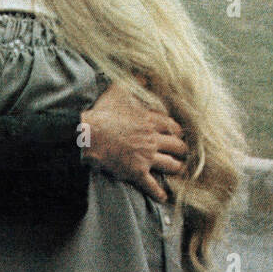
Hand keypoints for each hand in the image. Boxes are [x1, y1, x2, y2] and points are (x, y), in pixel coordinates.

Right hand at [80, 82, 188, 202]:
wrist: (88, 134)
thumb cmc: (103, 112)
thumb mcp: (120, 89)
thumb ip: (136, 80)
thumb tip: (146, 73)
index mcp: (151, 121)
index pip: (174, 127)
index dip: (178, 132)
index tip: (180, 135)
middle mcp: (153, 140)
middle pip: (178, 146)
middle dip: (183, 150)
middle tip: (184, 153)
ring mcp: (146, 157)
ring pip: (171, 165)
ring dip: (177, 168)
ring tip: (180, 170)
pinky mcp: (136, 171)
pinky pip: (152, 185)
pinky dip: (159, 193)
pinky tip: (164, 198)